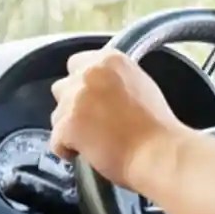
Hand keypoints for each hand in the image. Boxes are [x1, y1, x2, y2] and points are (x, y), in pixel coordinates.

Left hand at [49, 48, 189, 190]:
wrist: (158, 152)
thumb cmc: (157, 126)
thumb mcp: (140, 84)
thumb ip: (114, 79)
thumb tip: (101, 86)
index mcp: (109, 60)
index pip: (76, 63)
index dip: (82, 83)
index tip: (92, 98)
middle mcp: (89, 73)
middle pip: (62, 88)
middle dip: (73, 104)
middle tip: (93, 121)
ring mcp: (75, 99)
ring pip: (57, 115)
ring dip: (70, 128)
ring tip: (95, 141)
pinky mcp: (67, 125)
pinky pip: (56, 141)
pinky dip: (68, 150)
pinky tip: (91, 153)